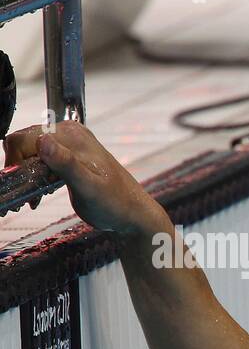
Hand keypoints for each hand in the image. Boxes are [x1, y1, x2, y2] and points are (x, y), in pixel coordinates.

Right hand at [3, 121, 166, 235]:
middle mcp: (69, 134)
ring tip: (31, 199)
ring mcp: (69, 144)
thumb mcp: (89, 187)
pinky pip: (40, 160)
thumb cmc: (116, 205)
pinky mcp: (69, 157)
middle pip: (24, 143)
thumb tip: (43, 141)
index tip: (20, 185)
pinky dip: (34, 176)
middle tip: (25, 196)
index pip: (25, 139)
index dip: (16, 162)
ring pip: (29, 152)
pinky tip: (39, 195)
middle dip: (18, 169)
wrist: (133, 215)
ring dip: (24, 174)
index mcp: (72, 136)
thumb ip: (67, 164)